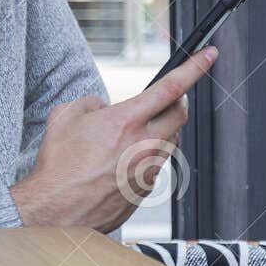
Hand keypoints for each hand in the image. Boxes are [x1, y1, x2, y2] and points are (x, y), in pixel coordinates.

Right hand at [10, 47, 217, 231]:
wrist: (56, 210)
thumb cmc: (57, 167)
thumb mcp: (63, 117)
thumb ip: (90, 103)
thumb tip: (102, 107)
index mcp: (126, 121)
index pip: (171, 86)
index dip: (194, 67)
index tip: (209, 54)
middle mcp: (144, 145)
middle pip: (180, 114)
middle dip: (176, 101)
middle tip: (163, 99)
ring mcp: (148, 169)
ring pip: (169, 141)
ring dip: (156, 132)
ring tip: (123, 140)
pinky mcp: (146, 190)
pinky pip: (154, 166)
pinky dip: (143, 159)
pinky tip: (116, 164)